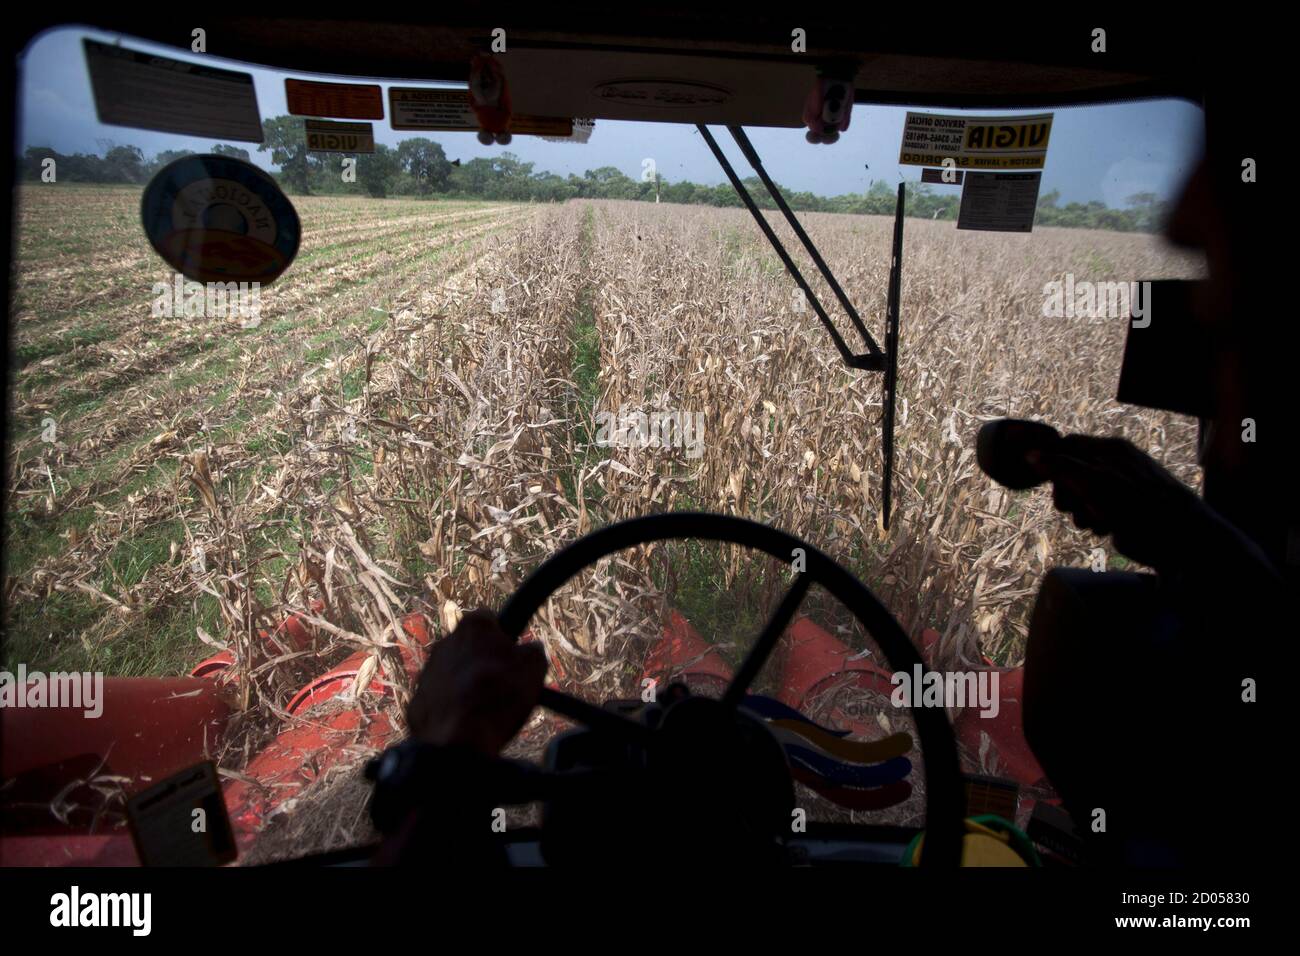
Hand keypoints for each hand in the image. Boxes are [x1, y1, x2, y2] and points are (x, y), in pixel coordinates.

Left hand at [405, 609, 546, 754]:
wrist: (458, 739)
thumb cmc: (498, 696)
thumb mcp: (534, 666)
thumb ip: (533, 651)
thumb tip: (531, 650)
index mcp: (473, 626)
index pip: (490, 619)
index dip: (504, 637)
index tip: (513, 654)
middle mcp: (445, 642)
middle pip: (470, 647)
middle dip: (484, 661)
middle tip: (503, 684)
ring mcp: (427, 670)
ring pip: (454, 673)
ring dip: (468, 684)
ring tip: (487, 708)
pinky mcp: (418, 698)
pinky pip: (440, 698)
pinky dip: (452, 706)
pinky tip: (467, 722)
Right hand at [1041, 435, 1207, 570]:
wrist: (1180, 536)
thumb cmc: (1138, 505)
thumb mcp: (1093, 482)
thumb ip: (1061, 466)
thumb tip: (1030, 453)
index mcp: (1109, 449)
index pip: (1067, 445)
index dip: (1052, 463)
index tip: (1047, 483)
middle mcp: (1114, 464)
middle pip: (1071, 472)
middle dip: (1066, 493)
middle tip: (1069, 509)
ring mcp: (1121, 486)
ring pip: (1082, 494)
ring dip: (1081, 511)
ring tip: (1094, 522)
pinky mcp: (1126, 508)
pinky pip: (1098, 510)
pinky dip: (1096, 520)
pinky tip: (1107, 529)